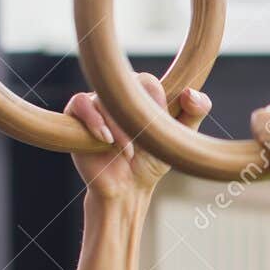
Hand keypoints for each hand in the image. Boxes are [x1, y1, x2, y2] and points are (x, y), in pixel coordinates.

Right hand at [64, 72, 211, 199]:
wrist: (127, 186)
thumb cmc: (152, 160)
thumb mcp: (178, 139)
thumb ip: (194, 114)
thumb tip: (191, 94)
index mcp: (142, 93)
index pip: (148, 82)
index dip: (154, 108)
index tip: (156, 133)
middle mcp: (118, 93)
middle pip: (125, 87)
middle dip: (136, 120)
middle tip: (143, 144)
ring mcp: (96, 102)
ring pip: (104, 100)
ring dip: (119, 129)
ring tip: (129, 153)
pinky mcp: (76, 114)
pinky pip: (81, 103)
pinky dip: (94, 121)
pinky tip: (106, 141)